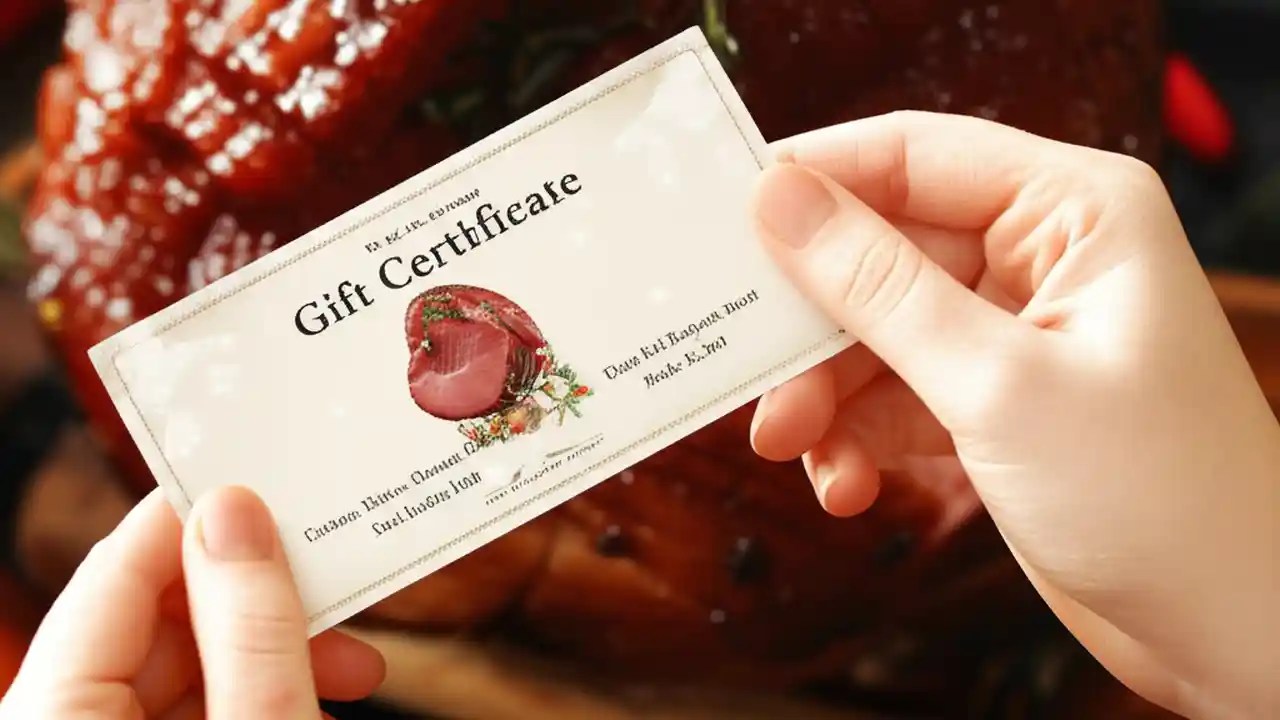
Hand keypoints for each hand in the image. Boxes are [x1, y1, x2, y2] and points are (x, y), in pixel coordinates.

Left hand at [0, 487, 384, 717]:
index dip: (196, 514)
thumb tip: (235, 511)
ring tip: (351, 669)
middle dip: (262, 604)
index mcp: (54, 714)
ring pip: (184, 667)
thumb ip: (250, 625)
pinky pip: (193, 710)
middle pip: (157, 619)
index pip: (115, 569)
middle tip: (341, 592)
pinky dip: (257, 699)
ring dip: (274, 655)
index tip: (271, 480)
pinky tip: (316, 704)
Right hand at [749, 111, 1278, 718]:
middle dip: (810, 320)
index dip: (815, 179)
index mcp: (1073, 212)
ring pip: (874, 332)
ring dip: (823, 393)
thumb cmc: (1162, 499)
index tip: (725, 216)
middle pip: (881, 251)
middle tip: (741, 358)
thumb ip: (879, 289)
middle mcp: (1041, 259)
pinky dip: (858, 438)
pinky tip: (848, 485)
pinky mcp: (992, 401)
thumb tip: (780, 203)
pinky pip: (893, 395)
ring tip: (789, 445)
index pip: (915, 156)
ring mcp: (1013, 333)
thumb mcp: (1000, 385)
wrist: (1228, 627)